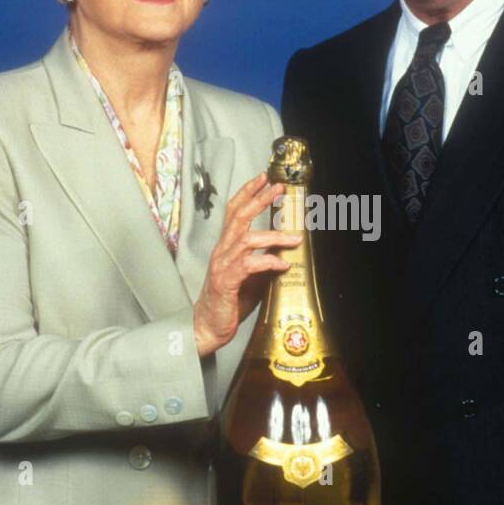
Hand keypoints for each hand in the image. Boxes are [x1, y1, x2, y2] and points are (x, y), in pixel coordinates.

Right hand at [192, 172, 300, 356]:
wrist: (209, 326)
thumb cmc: (230, 301)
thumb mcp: (251, 276)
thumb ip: (263, 260)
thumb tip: (285, 250)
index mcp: (226, 246)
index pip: (234, 211)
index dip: (248, 192)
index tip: (264, 178)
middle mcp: (221, 251)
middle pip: (239, 216)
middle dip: (260, 199)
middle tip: (278, 188)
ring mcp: (222, 265)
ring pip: (247, 239)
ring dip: (274, 236)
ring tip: (295, 238)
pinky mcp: (226, 282)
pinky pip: (249, 266)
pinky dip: (268, 262)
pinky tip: (283, 265)